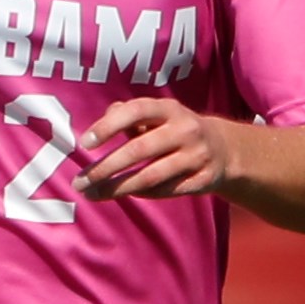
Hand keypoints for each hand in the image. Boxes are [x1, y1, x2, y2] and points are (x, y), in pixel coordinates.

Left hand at [76, 95, 238, 202]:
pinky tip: (124, 194)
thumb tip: (100, 122)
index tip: (85, 144)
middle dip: (106, 168)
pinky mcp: (203, 180)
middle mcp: (185, 130)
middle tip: (80, 181)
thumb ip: (128, 115)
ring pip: (150, 176)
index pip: (136, 111)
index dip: (109, 126)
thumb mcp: (158, 115)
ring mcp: (196, 156)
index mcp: (170, 109)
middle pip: (139, 150)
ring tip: (93, 194)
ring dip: (117, 188)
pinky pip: (165, 191)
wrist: (224, 150)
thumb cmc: (175, 130)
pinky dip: (142, 194)